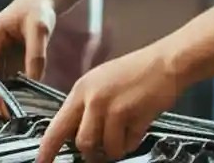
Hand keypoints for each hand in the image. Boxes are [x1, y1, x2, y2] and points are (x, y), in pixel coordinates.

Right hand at [0, 0, 57, 114]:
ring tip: (11, 113)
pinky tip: (16, 102)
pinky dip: (6, 92)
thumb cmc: (37, 10)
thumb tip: (33, 79)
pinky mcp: (3, 60)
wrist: (40, 1)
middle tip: (5, 116)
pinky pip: (1, 80)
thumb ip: (36, 53)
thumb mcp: (41, 28)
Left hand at [35, 43, 184, 162]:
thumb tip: (78, 133)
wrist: (166, 62)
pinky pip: (125, 145)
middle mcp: (92, 98)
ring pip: (104, 147)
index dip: (48, 149)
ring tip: (124, 134)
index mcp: (82, 89)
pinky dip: (131, 142)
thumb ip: (87, 106)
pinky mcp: (130, 115)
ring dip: (114, 149)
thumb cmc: (138, 72)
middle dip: (91, 152)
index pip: (57, 125)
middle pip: (81, 142)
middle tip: (101, 151)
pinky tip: (138, 126)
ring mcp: (110, 107)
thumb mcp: (102, 82)